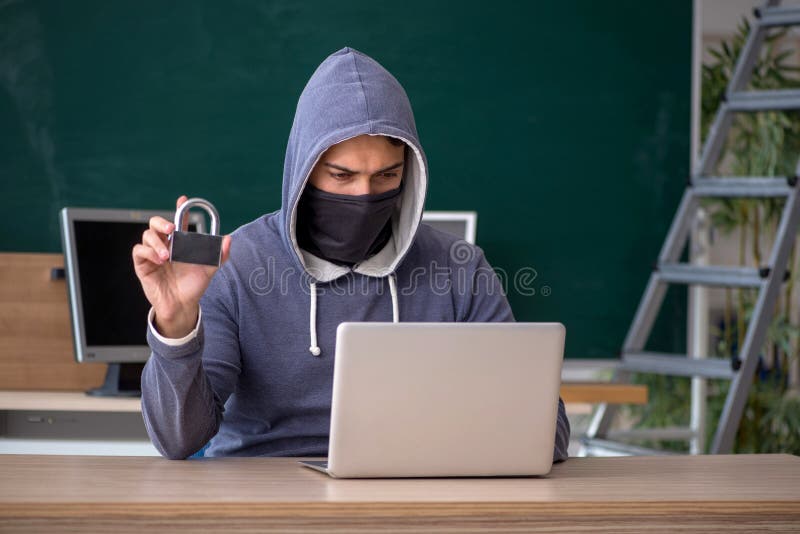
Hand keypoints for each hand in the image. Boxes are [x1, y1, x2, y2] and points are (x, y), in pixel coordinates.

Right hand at [132, 195, 231, 337]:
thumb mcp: (209, 270)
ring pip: (147, 236)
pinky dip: (148, 252)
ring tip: (168, 257)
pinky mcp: (142, 265)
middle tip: (172, 229)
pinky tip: (159, 260)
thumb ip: (219, 256)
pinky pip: (139, 251)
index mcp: (180, 243)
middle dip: (162, 222)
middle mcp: (164, 245)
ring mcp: (152, 254)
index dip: (180, 209)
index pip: (178, 221)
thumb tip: (229, 239)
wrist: (182, 305)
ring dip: (157, 243)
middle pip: (155, 224)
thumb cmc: (193, 287)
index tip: (183, 200)